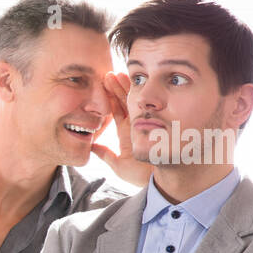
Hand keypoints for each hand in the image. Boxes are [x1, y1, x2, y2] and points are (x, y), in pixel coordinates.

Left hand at [90, 72, 152, 187]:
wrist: (162, 179)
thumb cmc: (141, 175)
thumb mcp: (119, 164)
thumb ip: (105, 154)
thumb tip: (90, 146)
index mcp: (125, 133)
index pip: (115, 111)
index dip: (108, 98)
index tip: (102, 85)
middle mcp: (135, 125)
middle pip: (124, 102)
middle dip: (116, 88)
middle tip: (108, 74)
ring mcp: (145, 123)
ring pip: (134, 102)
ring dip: (126, 88)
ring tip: (118, 73)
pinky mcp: (153, 124)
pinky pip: (145, 107)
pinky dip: (140, 96)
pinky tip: (134, 83)